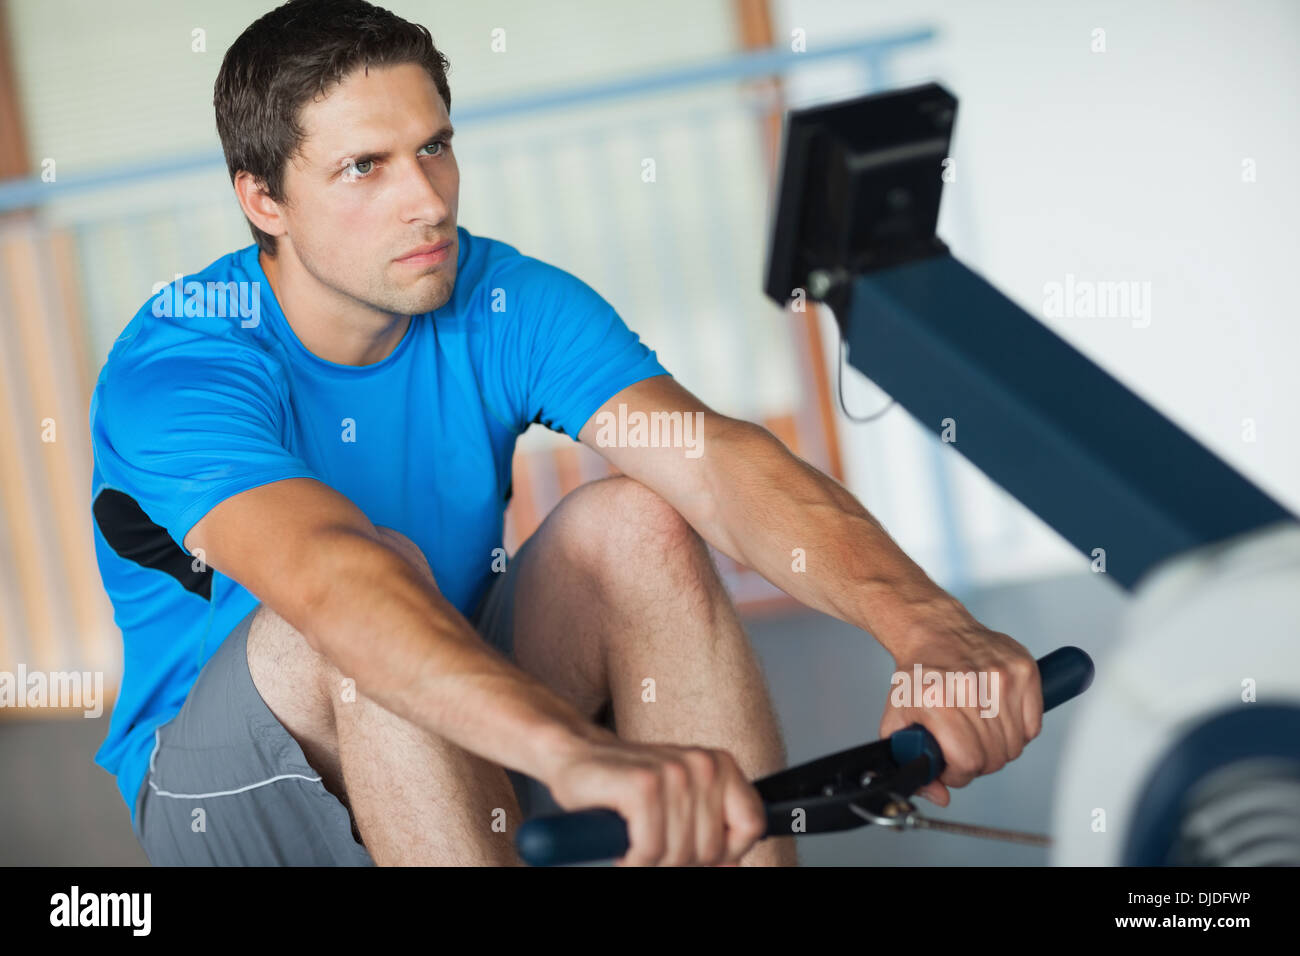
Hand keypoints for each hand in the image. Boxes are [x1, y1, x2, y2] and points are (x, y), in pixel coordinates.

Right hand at [544, 733, 765, 865]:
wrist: (575, 755)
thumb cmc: (628, 786)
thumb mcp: (680, 805)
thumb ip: (712, 833)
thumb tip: (731, 866)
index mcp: (720, 764)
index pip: (752, 825)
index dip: (727, 852)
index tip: (696, 852)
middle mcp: (702, 764)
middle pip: (712, 850)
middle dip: (679, 862)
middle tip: (652, 845)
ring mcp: (673, 772)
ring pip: (680, 855)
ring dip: (650, 862)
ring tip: (634, 841)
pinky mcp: (643, 785)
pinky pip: (650, 851)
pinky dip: (632, 860)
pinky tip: (622, 845)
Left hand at [879, 602, 1042, 806]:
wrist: (935, 631)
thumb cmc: (919, 674)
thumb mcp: (898, 718)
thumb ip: (910, 761)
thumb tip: (939, 795)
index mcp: (938, 699)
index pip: (968, 760)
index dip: (959, 772)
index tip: (952, 764)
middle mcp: (973, 686)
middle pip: (994, 757)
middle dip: (978, 763)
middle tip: (965, 747)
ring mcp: (1002, 677)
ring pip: (1015, 745)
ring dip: (998, 748)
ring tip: (979, 730)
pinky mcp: (1024, 670)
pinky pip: (1032, 726)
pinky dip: (1019, 731)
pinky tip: (998, 717)